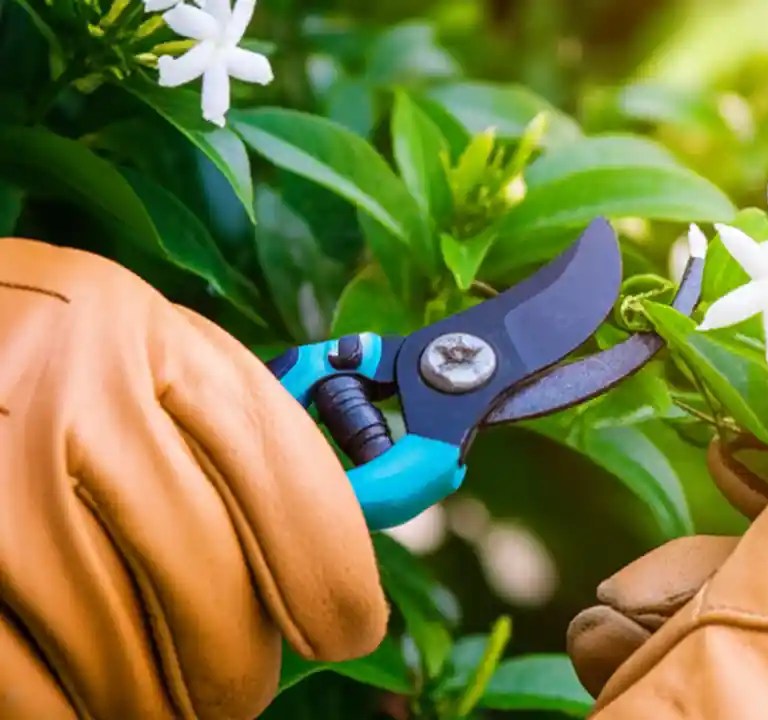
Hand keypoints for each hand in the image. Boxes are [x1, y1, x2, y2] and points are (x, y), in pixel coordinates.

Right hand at [0, 239, 386, 718]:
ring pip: (119, 652)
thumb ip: (231, 427)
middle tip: (239, 688)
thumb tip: (328, 549)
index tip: (347, 627)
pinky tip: (89, 700)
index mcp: (148, 338)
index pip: (279, 477)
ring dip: (159, 702)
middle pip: (208, 581)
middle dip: (238, 665)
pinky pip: (27, 687)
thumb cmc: (47, 358)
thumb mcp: (145, 351)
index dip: (330, 572)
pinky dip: (74, 713)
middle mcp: (72, 399)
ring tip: (167, 699)